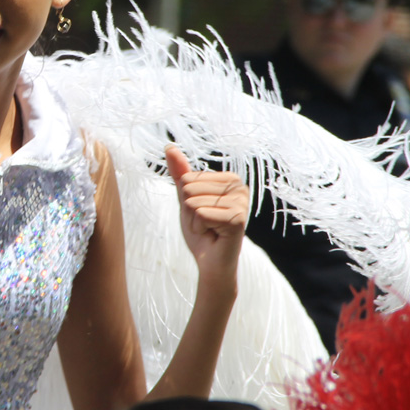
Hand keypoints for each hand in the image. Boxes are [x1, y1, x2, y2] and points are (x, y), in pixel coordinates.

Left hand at [166, 146, 249, 286]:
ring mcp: (240, 203)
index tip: (201, 213)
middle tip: (204, 224)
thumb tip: (169, 147)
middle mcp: (239, 187)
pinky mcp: (237, 219)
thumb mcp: (186, 199)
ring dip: (194, 221)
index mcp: (229, 179)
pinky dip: (200, 228)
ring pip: (194, 202)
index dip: (187, 200)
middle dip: (189, 211)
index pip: (188, 178)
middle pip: (190, 188)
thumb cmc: (202, 231)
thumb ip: (180, 173)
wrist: (210, 262)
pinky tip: (212, 235)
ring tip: (208, 229)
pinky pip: (201, 215)